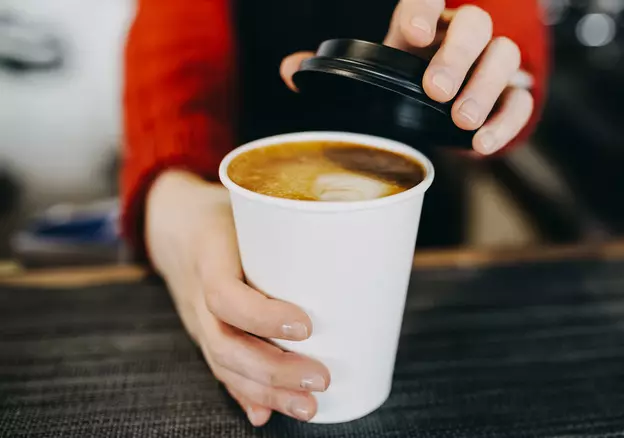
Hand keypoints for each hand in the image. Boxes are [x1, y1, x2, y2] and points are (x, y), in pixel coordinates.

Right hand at [145, 170, 329, 425]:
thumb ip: (289, 222)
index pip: (223, 294)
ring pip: (223, 364)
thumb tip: (352, 239)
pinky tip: (266, 415)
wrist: (173, 224)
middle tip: (321, 379)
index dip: (262, 316)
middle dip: (274, 370)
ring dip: (266, 392)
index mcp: (209, 253)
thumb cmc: (226, 211)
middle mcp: (196, 292)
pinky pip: (220, 369)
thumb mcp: (250, 204)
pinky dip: (244, 394)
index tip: (307, 325)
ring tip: (308, 407)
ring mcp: (197, 318)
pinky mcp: (205, 333)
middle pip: (225, 343)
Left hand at [280, 1, 532, 155]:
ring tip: (462, 120)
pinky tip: (482, 143)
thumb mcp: (372, 73)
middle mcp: (462, 35)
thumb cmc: (405, 82)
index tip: (411, 33)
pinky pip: (521, 100)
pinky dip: (507, 121)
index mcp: (425, 23)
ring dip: (485, 87)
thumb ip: (335, 71)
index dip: (423, 8)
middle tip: (436, 90)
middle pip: (475, 24)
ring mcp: (491, 63)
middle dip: (457, 55)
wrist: (443, 106)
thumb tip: (290, 71)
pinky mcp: (510, 95)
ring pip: (505, 56)